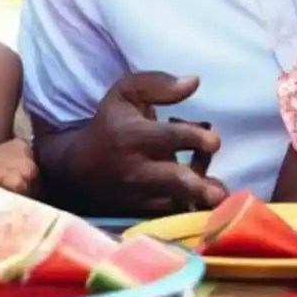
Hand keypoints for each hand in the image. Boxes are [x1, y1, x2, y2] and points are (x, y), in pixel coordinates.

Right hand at [67, 72, 225, 214]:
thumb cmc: (109, 125)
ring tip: (214, 188)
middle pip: (177, 181)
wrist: (78, 170)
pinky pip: (175, 214)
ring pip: (180, 202)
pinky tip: (198, 191)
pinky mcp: (145, 212)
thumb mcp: (125, 94)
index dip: (197, 138)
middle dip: (202, 185)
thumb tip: (194, 81)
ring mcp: (141, 194)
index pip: (170, 137)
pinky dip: (193, 204)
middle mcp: (137, 168)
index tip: (213, 141)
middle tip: (218, 187)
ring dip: (203, 196)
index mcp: (133, 134)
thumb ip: (158, 84)